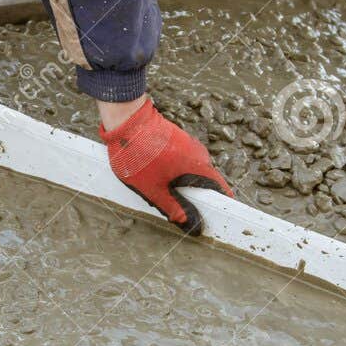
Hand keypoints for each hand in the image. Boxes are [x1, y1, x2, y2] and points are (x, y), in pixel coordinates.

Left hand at [99, 99, 233, 234]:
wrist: (126, 121)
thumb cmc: (139, 155)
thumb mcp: (154, 190)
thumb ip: (173, 208)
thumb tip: (189, 224)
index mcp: (199, 167)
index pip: (219, 189)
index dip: (217, 205)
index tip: (211, 218)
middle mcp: (199, 154)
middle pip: (204, 181)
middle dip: (192, 196)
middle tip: (175, 207)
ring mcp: (189, 144)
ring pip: (190, 171)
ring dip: (180, 183)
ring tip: (159, 189)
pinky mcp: (178, 139)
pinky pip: (181, 161)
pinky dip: (173, 171)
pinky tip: (154, 174)